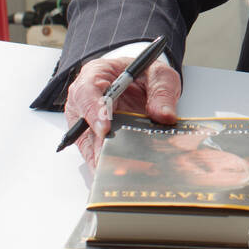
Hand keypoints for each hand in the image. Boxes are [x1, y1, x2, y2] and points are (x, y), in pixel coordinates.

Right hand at [65, 52, 180, 168]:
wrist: (142, 81)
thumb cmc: (142, 74)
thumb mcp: (158, 74)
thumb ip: (161, 91)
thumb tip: (165, 115)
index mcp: (95, 74)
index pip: (87, 92)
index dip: (94, 111)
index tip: (105, 128)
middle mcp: (85, 99)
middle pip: (83, 123)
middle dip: (98, 143)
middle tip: (113, 158)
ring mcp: (87, 121)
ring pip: (89, 143)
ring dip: (102, 158)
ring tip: (119, 172)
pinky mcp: (94, 139)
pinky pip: (96, 154)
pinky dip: (106, 165)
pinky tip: (118, 175)